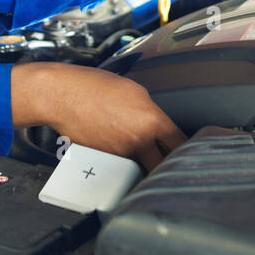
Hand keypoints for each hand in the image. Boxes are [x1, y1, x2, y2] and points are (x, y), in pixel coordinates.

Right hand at [12, 62, 185, 170]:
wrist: (61, 95)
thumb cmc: (93, 86)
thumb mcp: (134, 90)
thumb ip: (152, 111)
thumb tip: (160, 125)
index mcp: (150, 119)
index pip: (180, 143)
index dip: (189, 148)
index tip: (193, 151)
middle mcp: (138, 140)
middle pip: (165, 165)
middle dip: (170, 164)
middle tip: (173, 162)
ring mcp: (120, 154)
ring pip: (143, 168)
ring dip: (147, 165)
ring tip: (147, 157)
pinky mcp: (104, 161)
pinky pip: (122, 166)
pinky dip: (126, 163)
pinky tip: (122, 152)